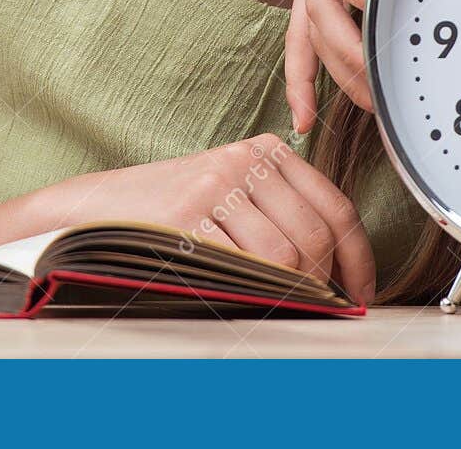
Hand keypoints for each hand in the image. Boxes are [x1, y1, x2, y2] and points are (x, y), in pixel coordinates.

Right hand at [42, 133, 375, 305]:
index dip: (357, 258)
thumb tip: (338, 274)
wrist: (100, 206)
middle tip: (319, 310)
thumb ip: (283, 215)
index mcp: (267, 151)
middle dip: (323, 283)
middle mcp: (246, 160)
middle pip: (315, 235)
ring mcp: (216, 184)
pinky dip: (250, 291)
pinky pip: (240, 266)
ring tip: (276, 304)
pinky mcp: (189, 214)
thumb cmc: (174, 208)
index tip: (360, 293)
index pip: (335, 206)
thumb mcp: (235, 192)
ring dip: (287, 292)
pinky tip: (241, 294)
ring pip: (282, 256)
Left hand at [286, 0, 435, 132]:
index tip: (305, 122)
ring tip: (372, 76)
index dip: (301, 77)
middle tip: (368, 110)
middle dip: (332, 78)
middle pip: (308, 30)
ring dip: (344, 45)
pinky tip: (367, 6)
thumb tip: (430, 13)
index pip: (302, 30)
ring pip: (319, 4)